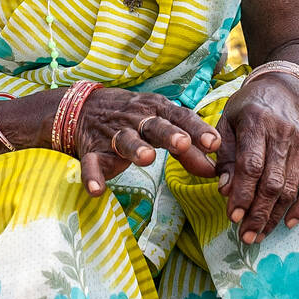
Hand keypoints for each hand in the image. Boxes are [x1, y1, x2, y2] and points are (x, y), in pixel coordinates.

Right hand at [74, 89, 220, 196]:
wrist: (85, 107)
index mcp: (158, 110)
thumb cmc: (136, 119)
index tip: (214, 143)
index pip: (181, 117)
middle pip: (155, 126)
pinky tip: (96, 190)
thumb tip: (214, 172)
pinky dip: (91, 176)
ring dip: (136, 148)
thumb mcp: (162, 126)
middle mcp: (137, 119)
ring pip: (125, 140)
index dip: (197, 129)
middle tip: (182, 143)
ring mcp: (114, 134)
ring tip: (147, 159)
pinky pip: (91, 163)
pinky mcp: (93, 150)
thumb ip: (188, 149)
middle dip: (169, 134)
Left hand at [213, 76, 298, 242]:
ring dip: (275, 216)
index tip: (232, 217)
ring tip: (260, 235)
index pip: (251, 165)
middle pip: (272, 182)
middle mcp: (282, 133)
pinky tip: (288, 223)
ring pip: (291, 189)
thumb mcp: (226, 123)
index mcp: (255, 121)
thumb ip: (224, 156)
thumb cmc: (247, 111)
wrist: (283, 91)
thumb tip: (224, 188)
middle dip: (258, 213)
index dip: (242, 194)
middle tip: (246, 236)